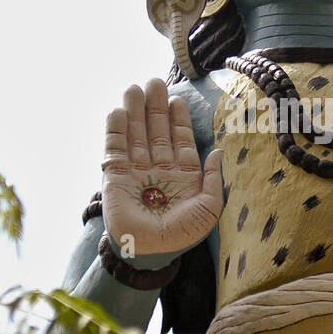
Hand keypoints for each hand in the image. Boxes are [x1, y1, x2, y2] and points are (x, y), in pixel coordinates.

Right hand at [102, 78, 223, 264]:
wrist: (147, 251)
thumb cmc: (180, 235)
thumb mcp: (208, 210)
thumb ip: (213, 180)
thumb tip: (217, 152)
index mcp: (183, 176)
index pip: (181, 141)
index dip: (179, 120)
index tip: (177, 99)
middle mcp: (159, 169)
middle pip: (157, 132)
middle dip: (156, 107)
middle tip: (154, 82)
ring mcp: (136, 171)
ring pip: (136, 135)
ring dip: (135, 112)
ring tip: (134, 88)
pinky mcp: (115, 177)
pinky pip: (115, 149)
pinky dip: (116, 130)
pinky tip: (118, 111)